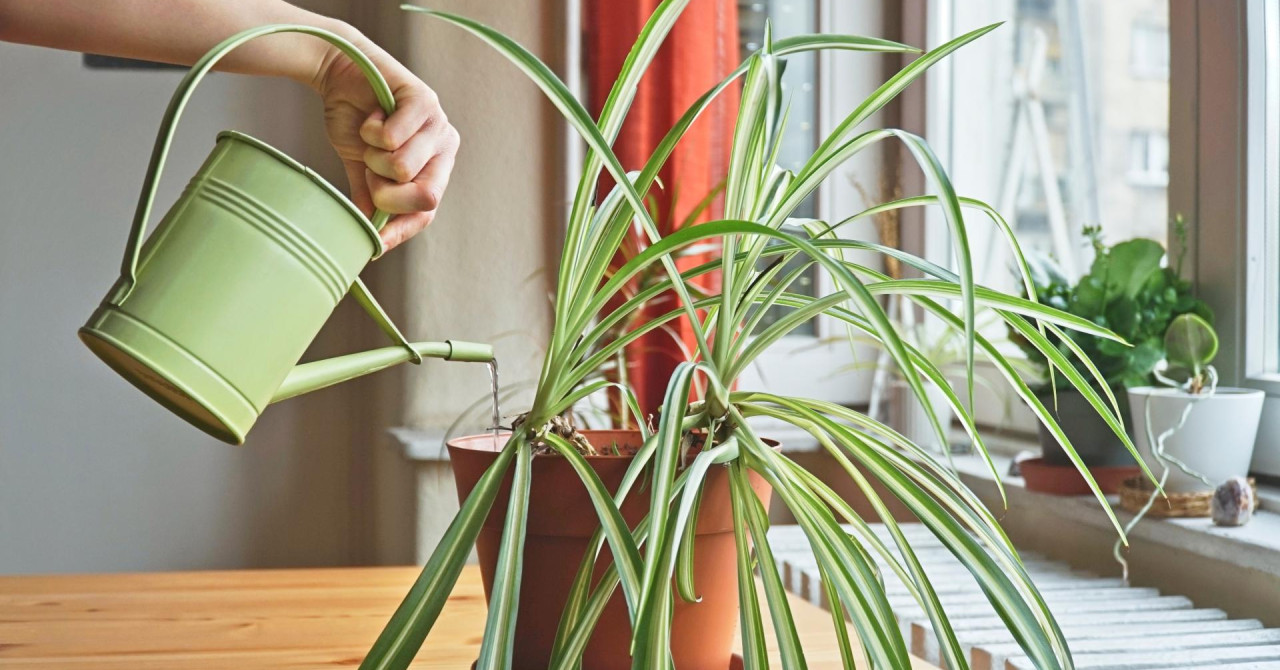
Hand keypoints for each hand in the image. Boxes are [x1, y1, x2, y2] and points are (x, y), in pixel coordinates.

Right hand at [310, 31, 458, 251]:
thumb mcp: (363, 169)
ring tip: (371, 135)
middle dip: (383, 190)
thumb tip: (373, 240)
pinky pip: (392, 138)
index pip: (427, 211)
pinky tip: (372, 115)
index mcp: (437, 167)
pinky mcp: (424, 100)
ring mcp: (438, 123)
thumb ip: (372, 200)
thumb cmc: (355, 120)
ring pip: (402, 168)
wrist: (338, 75)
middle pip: (422, 196)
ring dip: (373, 156)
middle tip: (370, 165)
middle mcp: (446, 146)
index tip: (376, 241)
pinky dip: (370, 131)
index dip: (401, 228)